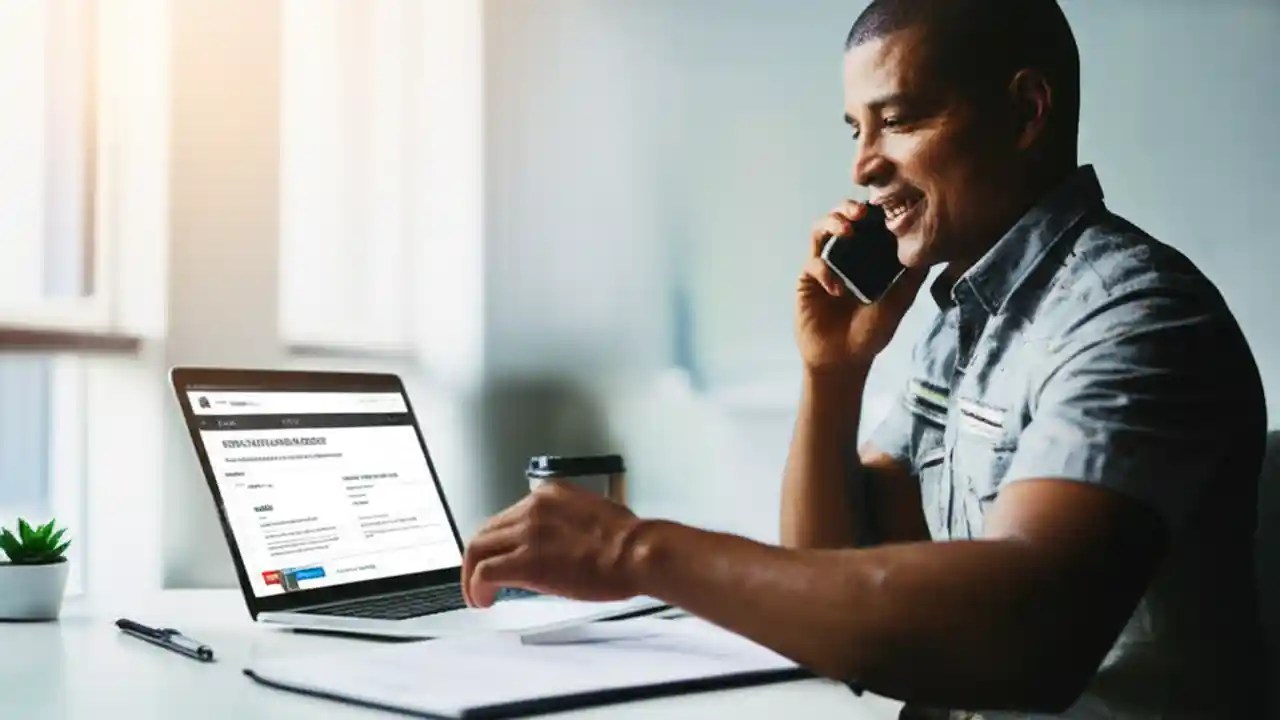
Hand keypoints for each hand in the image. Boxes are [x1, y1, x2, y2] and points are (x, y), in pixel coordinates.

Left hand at [461, 482, 644, 607]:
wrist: (638, 553)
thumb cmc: (628, 543)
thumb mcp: (592, 515)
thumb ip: (566, 523)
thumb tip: (557, 544)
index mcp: (549, 494)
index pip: (508, 515)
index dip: (500, 541)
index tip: (502, 556)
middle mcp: (532, 507)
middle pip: (486, 530)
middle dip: (478, 557)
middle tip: (480, 579)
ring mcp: (527, 533)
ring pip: (477, 549)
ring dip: (472, 574)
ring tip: (478, 595)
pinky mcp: (525, 561)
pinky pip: (485, 573)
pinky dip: (476, 588)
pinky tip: (483, 601)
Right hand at [796, 200, 925, 370]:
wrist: (843, 359)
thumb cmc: (870, 333)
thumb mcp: (898, 304)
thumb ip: (911, 279)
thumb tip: (932, 251)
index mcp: (867, 256)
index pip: (868, 223)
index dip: (874, 211)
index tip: (886, 206)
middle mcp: (844, 255)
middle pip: (841, 217)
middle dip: (848, 208)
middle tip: (862, 212)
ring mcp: (824, 265)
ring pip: (821, 230)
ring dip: (832, 224)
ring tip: (846, 230)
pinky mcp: (807, 280)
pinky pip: (813, 264)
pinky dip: (825, 271)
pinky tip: (837, 290)